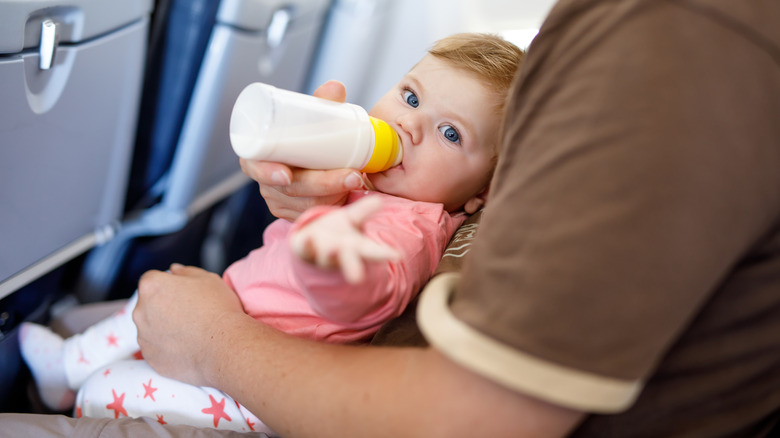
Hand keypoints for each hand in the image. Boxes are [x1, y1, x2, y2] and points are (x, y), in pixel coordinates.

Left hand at [133, 264, 246, 386]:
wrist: (223, 346)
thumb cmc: (217, 309)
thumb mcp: (207, 278)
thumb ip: (186, 271)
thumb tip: (174, 270)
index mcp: (152, 286)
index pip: (152, 280)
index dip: (169, 286)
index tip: (183, 294)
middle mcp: (140, 310)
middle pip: (148, 304)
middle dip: (163, 306)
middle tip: (189, 312)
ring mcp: (143, 336)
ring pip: (150, 327)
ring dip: (163, 326)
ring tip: (189, 331)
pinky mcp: (150, 356)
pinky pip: (155, 348)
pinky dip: (166, 346)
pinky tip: (186, 345)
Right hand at [239, 80, 363, 220]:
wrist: (314, 158)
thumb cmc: (306, 137)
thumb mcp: (312, 120)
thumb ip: (323, 104)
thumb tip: (336, 87)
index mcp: (258, 155)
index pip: (254, 166)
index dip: (267, 172)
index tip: (287, 174)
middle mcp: (266, 181)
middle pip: (290, 189)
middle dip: (322, 184)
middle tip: (352, 174)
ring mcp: (279, 200)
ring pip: (305, 204)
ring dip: (332, 195)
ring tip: (357, 180)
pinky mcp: (295, 214)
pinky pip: (312, 214)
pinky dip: (332, 206)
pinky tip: (348, 198)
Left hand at [290, 196, 400, 283]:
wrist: (308, 242)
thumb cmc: (335, 232)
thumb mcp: (351, 220)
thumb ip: (364, 211)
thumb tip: (380, 200)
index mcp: (355, 247)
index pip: (372, 251)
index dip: (384, 254)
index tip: (396, 256)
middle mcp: (339, 254)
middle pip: (349, 260)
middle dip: (354, 267)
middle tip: (358, 277)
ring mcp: (320, 253)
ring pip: (327, 256)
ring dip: (330, 254)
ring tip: (334, 249)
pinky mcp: (303, 249)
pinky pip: (305, 248)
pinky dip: (307, 244)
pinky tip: (309, 238)